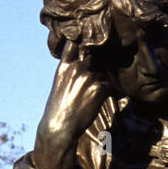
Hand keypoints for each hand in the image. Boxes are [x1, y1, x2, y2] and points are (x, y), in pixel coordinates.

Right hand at [33, 42, 111, 168]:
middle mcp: (76, 68)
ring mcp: (88, 78)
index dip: (82, 41)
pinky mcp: (98, 90)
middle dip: (96, 65)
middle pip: (94, 58)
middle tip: (94, 78)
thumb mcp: (60, 83)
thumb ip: (70, 70)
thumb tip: (86, 65)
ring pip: (103, 73)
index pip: (75, 42)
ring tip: (91, 95)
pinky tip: (96, 102)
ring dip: (102, 82)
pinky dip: (106, 93)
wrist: (59, 127)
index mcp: (64, 65)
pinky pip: (108, 86)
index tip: (87, 44)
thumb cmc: (58, 109)